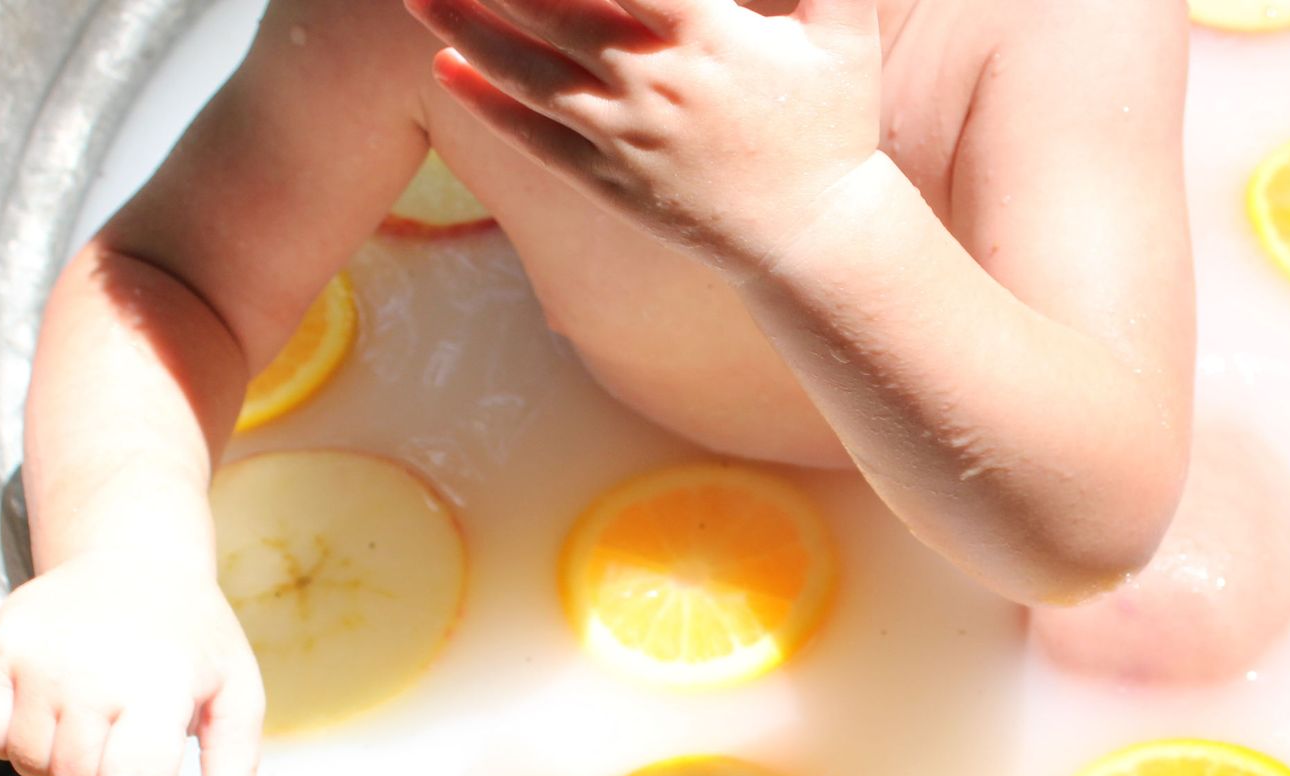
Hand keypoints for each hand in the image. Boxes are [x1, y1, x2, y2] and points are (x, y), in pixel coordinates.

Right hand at [0, 558, 264, 775]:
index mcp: (157, 686)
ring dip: (59, 762)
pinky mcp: (0, 645)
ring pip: (30, 765)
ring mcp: (39, 657)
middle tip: (126, 744)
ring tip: (93, 721)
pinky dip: (11, 740)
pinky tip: (49, 712)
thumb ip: (235, 768)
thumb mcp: (235, 694)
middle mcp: (92, 672)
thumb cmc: (192, 637)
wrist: (135, 558)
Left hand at [411, 0, 883, 275]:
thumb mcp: (844, 32)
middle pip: (555, 11)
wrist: (814, 239)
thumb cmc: (833, 126)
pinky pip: (537, 141)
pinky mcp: (613, 184)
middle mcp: (656, 84)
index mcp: (708, 35)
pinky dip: (488, 107)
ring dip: (467, 31)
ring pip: (531, 74)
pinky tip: (446, 71)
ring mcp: (629, 138)